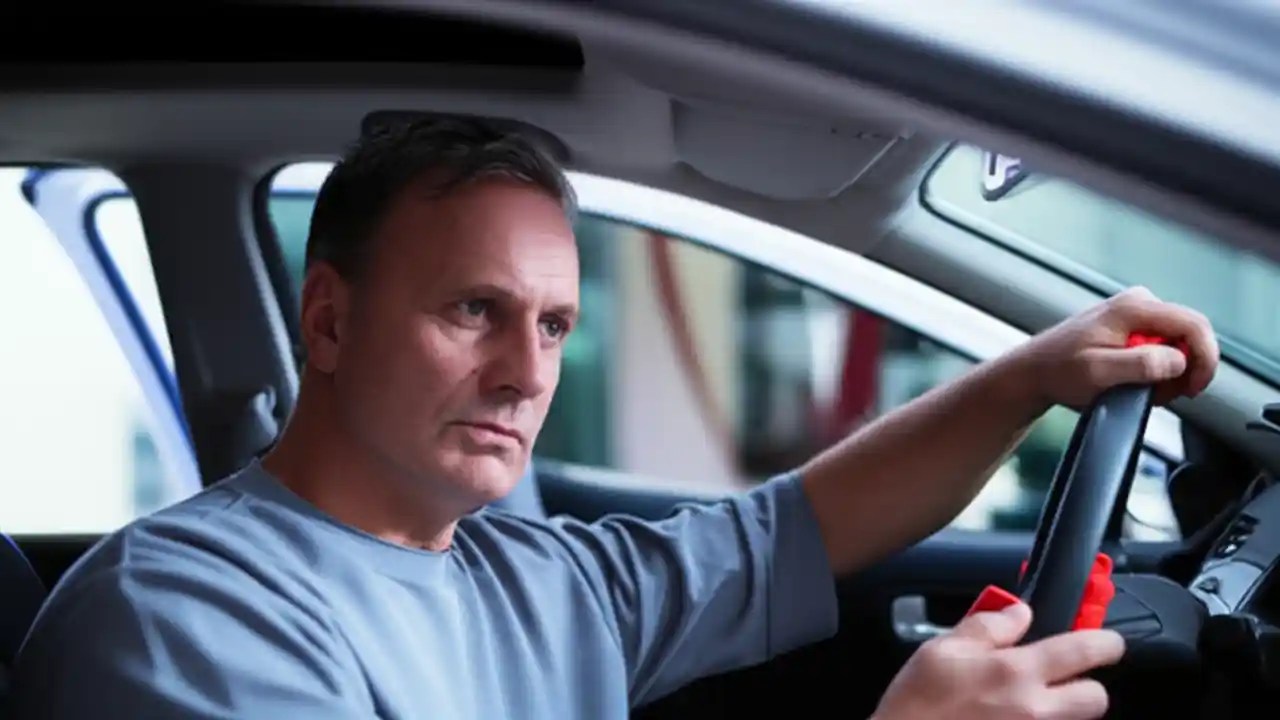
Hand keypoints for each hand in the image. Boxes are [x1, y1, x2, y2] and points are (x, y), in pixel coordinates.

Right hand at [873, 602, 1123, 719]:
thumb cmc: (915, 705)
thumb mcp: (941, 650)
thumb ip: (986, 626)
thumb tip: (1018, 612)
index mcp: (1015, 672)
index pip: (1084, 651)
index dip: (1105, 642)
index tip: (1107, 641)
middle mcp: (1034, 710)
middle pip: (1096, 699)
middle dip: (1087, 685)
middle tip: (1063, 678)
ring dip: (1061, 710)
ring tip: (1025, 703)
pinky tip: (1007, 719)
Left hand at [1013, 286, 1218, 407]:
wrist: (1034, 371)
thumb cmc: (1058, 370)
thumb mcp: (1099, 372)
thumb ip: (1141, 364)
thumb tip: (1177, 360)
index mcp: (1134, 307)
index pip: (1194, 325)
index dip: (1205, 358)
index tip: (1194, 388)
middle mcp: (1140, 302)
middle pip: (1191, 334)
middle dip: (1187, 369)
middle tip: (1164, 395)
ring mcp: (1137, 314)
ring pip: (1179, 344)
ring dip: (1171, 373)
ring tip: (1143, 391)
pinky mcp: (1134, 327)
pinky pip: (1164, 347)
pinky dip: (1159, 370)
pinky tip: (1137, 383)